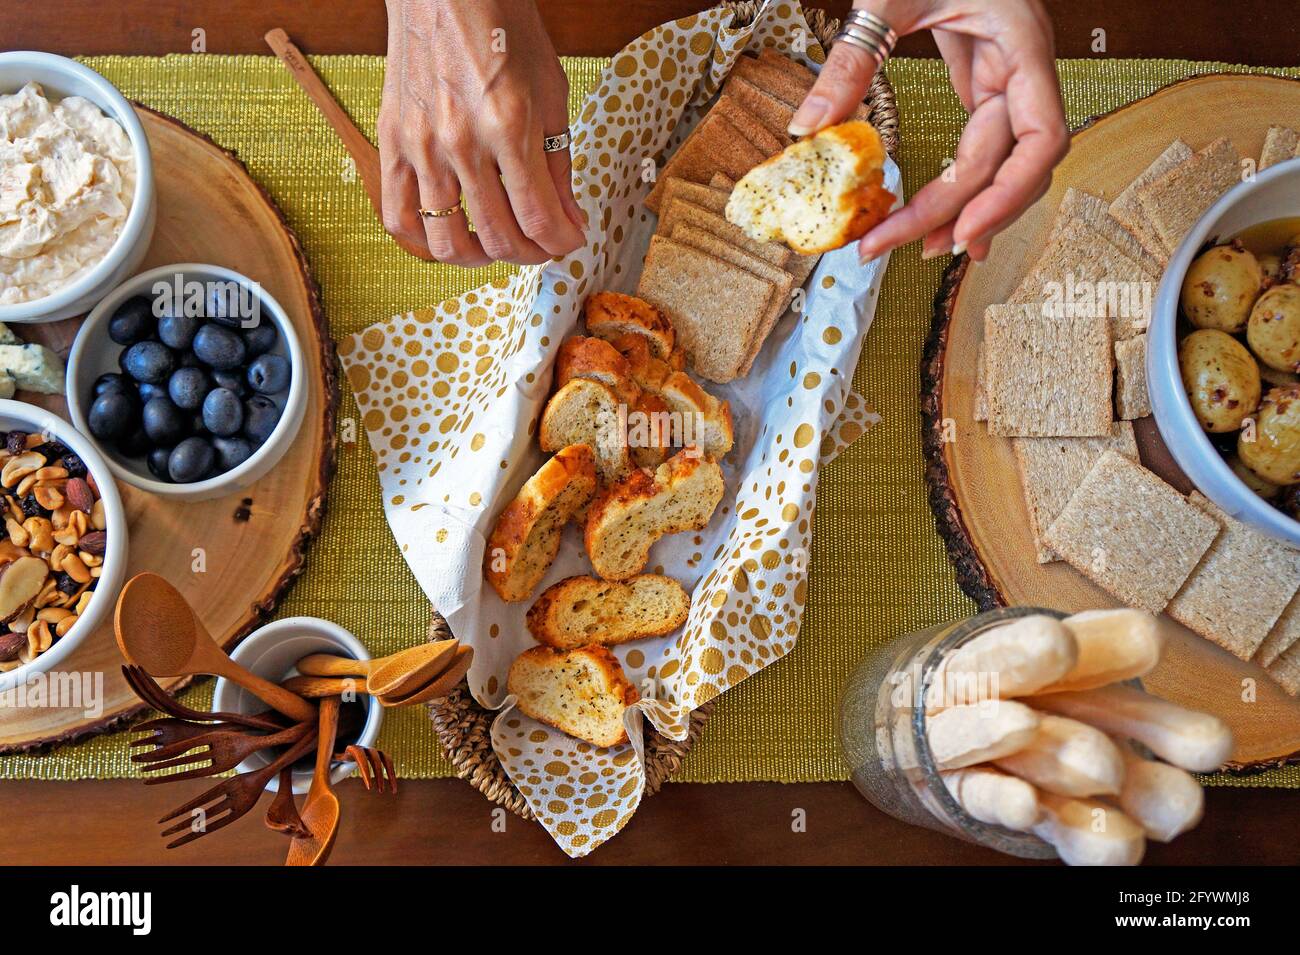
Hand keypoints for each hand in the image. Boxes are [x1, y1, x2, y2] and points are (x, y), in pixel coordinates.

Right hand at [378, 0, 584, 265]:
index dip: (562, 242)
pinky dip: (427, 240)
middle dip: (530, 253)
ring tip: (497, 244)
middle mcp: (462, 143)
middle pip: (499, 238)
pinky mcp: (393, 144)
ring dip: (482, 256)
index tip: (570, 239)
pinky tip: (450, 233)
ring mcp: (421, 147)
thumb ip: (558, 162)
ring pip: (448, 241)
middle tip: (541, 243)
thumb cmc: (501, 28)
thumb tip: (568, 219)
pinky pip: (399, 217)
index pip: (539, 219)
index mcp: (509, 126)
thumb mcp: (551, 91)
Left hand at [790, 0, 1067, 262]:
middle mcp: (1023, 66)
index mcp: (1020, 41)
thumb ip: (851, 60)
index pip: (1040, 138)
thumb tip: (808, 128)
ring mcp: (1007, 74)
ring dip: (966, 208)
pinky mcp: (984, 78)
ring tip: (919, 245)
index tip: (960, 230)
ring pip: (1003, 162)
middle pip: (1012, 163)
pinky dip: (963, 184)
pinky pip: (983, 144)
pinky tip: (943, 219)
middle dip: (963, 213)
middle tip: (900, 247)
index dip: (1007, 193)